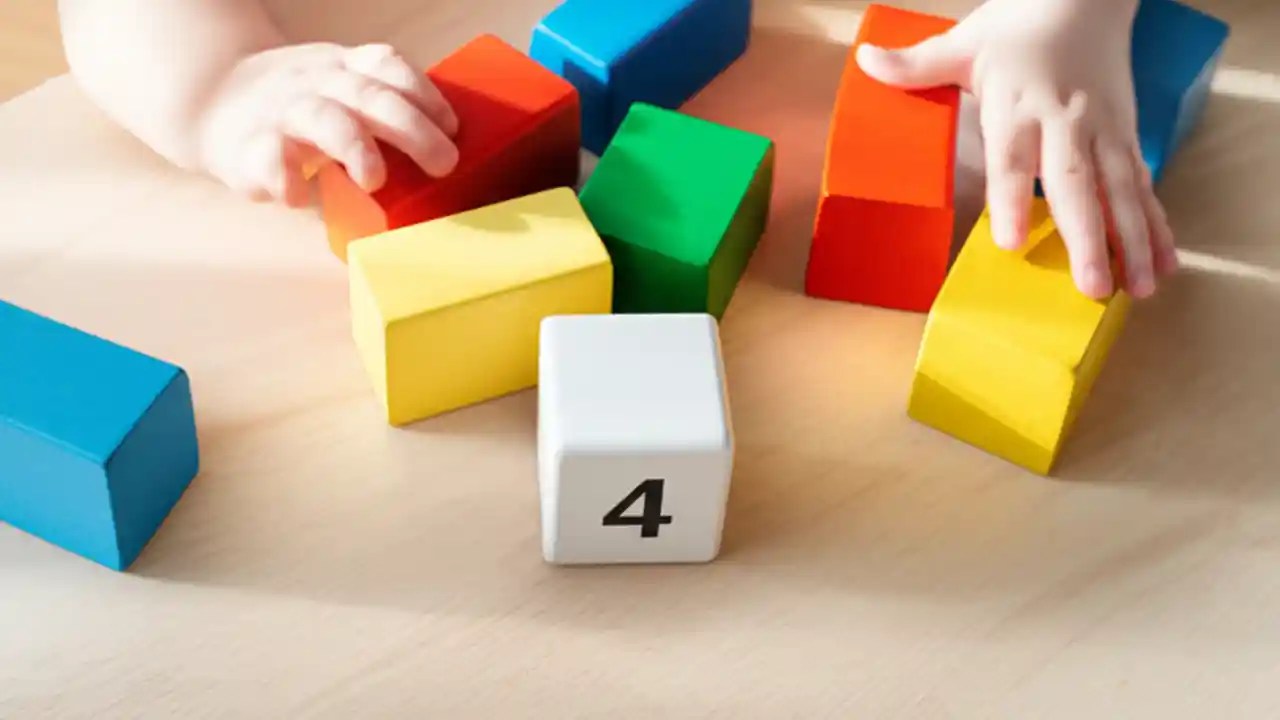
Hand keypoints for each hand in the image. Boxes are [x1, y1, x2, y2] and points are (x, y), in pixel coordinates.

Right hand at [195, 42, 459, 206]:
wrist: (212, 99)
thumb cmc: (301, 107)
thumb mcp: (342, 90)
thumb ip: (384, 108)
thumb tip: (448, 151)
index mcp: (346, 68)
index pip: (389, 67)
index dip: (425, 94)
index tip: (453, 126)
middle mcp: (318, 83)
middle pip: (370, 97)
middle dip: (412, 129)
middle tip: (444, 163)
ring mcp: (283, 112)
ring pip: (323, 119)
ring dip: (354, 146)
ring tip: (374, 179)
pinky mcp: (249, 147)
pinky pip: (268, 158)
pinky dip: (284, 178)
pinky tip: (298, 195)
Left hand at [856, 0, 1176, 298]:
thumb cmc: (1021, 26)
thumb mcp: (966, 42)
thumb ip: (918, 64)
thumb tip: (865, 62)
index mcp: (1019, 104)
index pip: (1013, 157)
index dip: (1011, 197)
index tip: (1008, 240)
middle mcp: (1066, 122)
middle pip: (1076, 183)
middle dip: (1087, 236)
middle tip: (1090, 286)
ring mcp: (1103, 132)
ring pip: (1122, 191)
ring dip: (1133, 242)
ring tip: (1139, 289)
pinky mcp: (1127, 136)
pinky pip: (1144, 186)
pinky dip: (1158, 224)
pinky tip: (1166, 262)